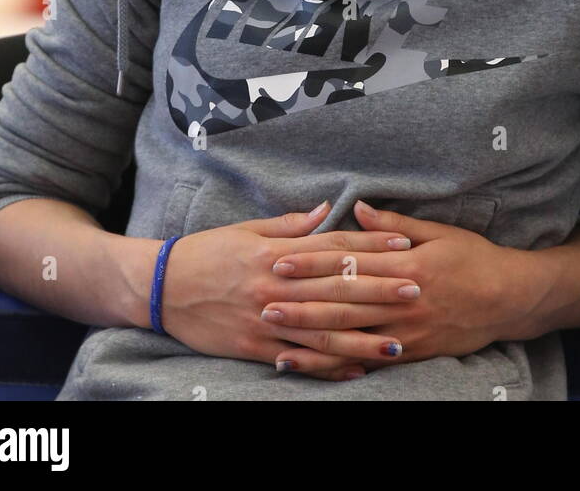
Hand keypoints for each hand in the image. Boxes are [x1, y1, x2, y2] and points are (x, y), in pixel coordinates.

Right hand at [160, 200, 414, 382]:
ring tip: (398, 340)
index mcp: (277, 253)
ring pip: (324, 329)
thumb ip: (290, 225)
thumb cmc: (207, 251)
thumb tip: (327, 209)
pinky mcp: (255, 347)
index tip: (404, 246)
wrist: (162, 286)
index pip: (334, 249)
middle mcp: (276, 286)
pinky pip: (298, 359)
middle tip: (416, 289)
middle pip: (337, 289)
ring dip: (364, 336)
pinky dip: (328, 366)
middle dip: (379, 290)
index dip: (371, 248)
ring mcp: (266, 319)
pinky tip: (357, 370)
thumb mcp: (247, 229)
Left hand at [266, 200, 550, 376]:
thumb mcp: (438, 232)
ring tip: (278, 337)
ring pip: (352, 336)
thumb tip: (359, 207)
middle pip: (342, 303)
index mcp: (405, 265)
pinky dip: (339, 364)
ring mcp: (407, 331)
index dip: (311, 263)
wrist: (510, 299)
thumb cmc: (473, 258)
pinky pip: (370, 360)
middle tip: (263, 302)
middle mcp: (402, 301)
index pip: (348, 263)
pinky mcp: (413, 353)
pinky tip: (314, 365)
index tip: (280, 261)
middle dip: (301, 304)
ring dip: (312, 337)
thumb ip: (395, 225)